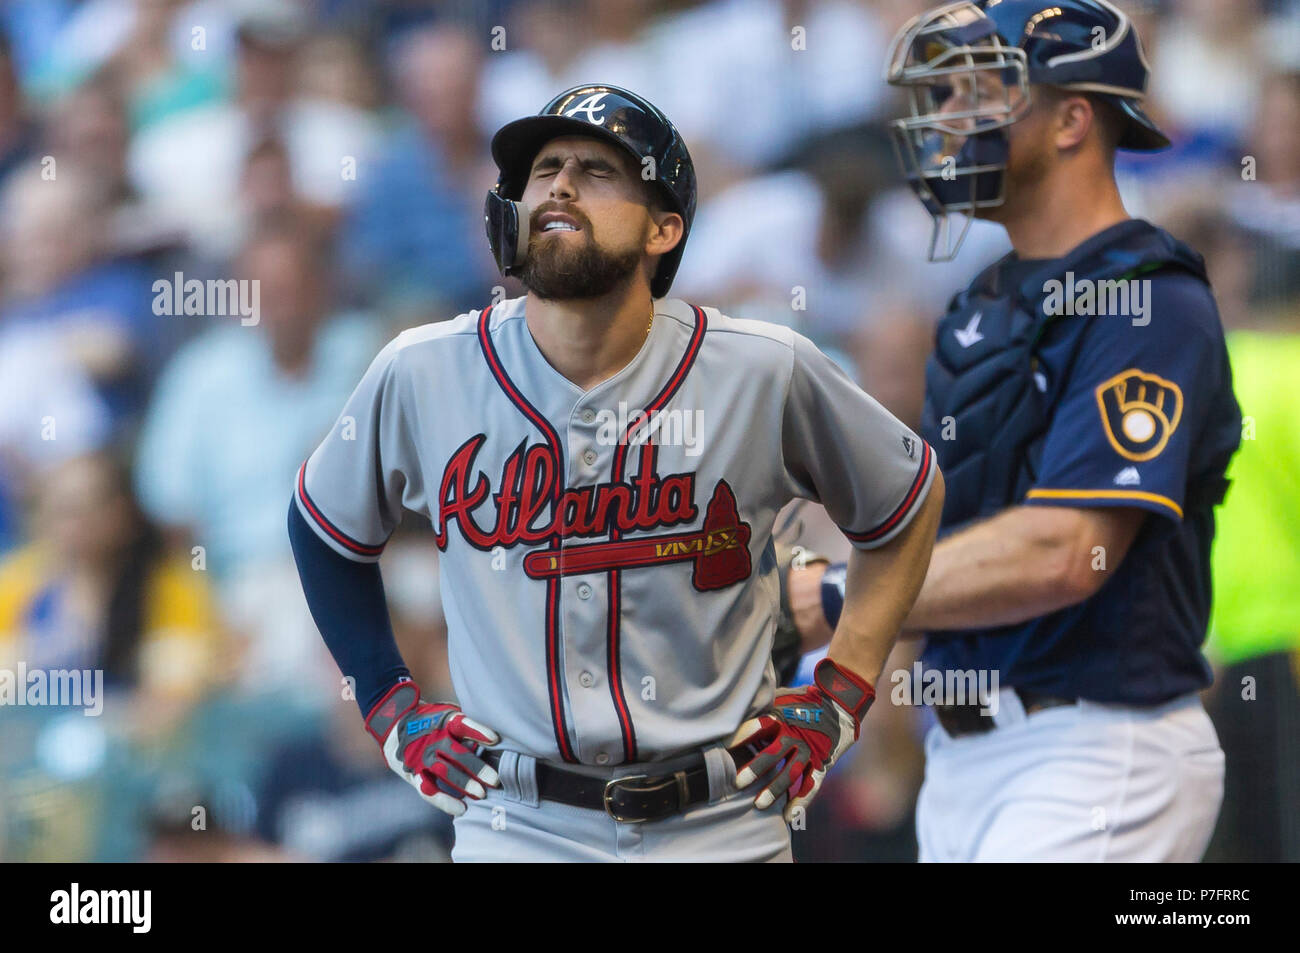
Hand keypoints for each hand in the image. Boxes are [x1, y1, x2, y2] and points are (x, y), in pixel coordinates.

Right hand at [364, 681, 500, 815]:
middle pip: (456, 753)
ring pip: (445, 773)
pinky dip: (444, 801)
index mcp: (443, 721)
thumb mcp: (446, 715)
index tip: (495, 739)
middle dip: (477, 768)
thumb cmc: (432, 720)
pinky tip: (461, 809)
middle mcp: (432, 739)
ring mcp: (421, 757)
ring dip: (463, 784)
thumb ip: (466, 726)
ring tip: (481, 795)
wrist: (393, 724)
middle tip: (495, 780)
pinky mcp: (413, 774)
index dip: (478, 731)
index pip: (462, 724)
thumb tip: (497, 738)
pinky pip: (429, 790)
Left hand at [729, 658, 873, 821]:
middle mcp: (796, 735)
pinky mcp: (822, 764)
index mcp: (783, 717)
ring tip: (758, 805)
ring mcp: (810, 751)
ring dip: (775, 789)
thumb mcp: (781, 698)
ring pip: (791, 773)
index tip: (723, 747)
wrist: (839, 704)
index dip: (742, 735)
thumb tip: (731, 713)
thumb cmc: (800, 701)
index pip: (759, 725)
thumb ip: (761, 708)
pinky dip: (800, 802)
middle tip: (737, 783)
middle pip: (773, 753)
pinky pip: (811, 786)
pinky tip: (787, 816)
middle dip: (755, 769)